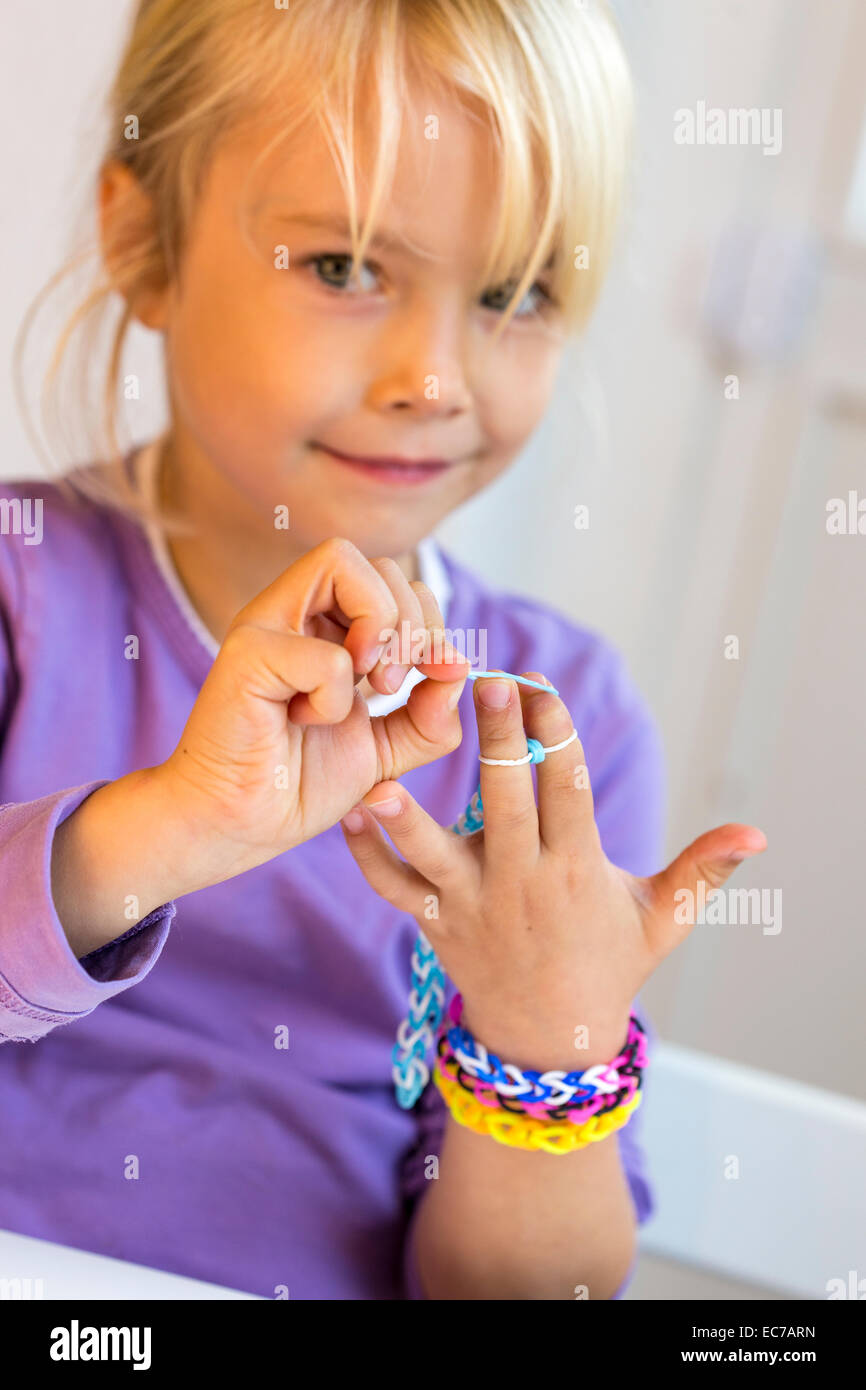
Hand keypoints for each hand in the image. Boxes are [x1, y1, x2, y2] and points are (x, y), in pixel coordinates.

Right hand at [157, 537, 468, 879]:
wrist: (239, 827)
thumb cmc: (299, 784)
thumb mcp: (387, 748)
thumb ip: (428, 713)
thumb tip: (458, 667)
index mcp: (326, 625)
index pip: (396, 578)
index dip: (429, 619)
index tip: (430, 676)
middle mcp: (294, 612)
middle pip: (381, 563)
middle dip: (413, 624)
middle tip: (394, 685)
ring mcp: (266, 624)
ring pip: (345, 565)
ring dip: (382, 631)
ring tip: (368, 689)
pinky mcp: (246, 656)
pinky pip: (326, 654)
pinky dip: (334, 696)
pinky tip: (304, 720)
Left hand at [340, 669, 766, 1070]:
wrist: (550, 1039)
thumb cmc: (610, 965)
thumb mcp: (663, 919)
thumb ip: (703, 871)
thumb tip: (759, 834)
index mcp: (574, 872)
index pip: (566, 793)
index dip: (555, 739)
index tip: (542, 690)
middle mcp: (520, 884)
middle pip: (504, 804)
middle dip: (494, 743)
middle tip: (483, 683)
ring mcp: (471, 906)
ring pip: (433, 857)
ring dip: (406, 820)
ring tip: (383, 780)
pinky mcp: (432, 925)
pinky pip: (392, 890)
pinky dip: (366, 858)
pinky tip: (346, 814)